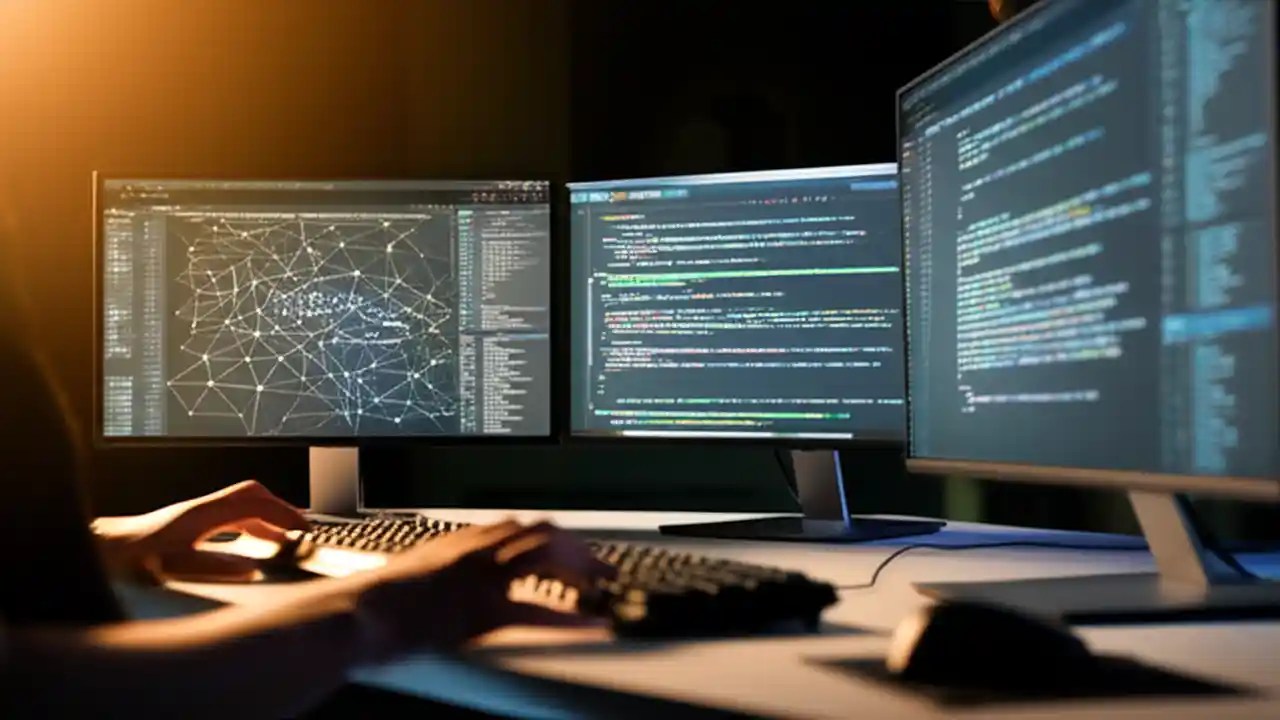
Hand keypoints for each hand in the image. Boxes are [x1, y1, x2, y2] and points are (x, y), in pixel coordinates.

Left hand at [92, 480, 309, 581]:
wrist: (99, 553)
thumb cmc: (126, 562)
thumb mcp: (171, 567)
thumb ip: (213, 566)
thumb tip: (251, 566)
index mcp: (199, 514)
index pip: (254, 502)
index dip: (283, 513)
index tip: (303, 529)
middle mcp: (199, 508)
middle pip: (252, 495)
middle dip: (281, 509)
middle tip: (302, 529)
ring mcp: (195, 513)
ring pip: (242, 503)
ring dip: (268, 516)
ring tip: (286, 536)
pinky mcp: (190, 523)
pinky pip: (231, 515)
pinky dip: (252, 524)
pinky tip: (254, 545)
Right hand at [353, 519, 615, 657]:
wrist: (354, 617)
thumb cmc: (374, 601)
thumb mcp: (416, 569)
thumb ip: (444, 564)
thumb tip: (458, 570)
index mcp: (462, 541)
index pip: (521, 527)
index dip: (555, 537)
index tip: (574, 549)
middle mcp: (476, 551)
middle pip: (542, 534)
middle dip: (578, 549)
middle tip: (603, 569)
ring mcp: (480, 579)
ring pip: (545, 557)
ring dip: (580, 569)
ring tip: (603, 588)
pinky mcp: (480, 613)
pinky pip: (536, 611)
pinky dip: (570, 619)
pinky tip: (592, 625)